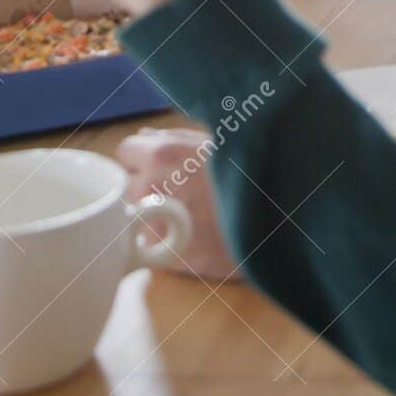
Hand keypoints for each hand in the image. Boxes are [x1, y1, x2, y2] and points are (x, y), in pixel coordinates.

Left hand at [118, 127, 234, 281]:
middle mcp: (149, 187)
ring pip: (135, 215)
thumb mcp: (216, 143)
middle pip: (127, 184)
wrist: (270, 226)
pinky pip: (149, 244)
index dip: (142, 157)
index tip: (157, 165)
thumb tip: (144, 138)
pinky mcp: (161, 257)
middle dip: (144, 185)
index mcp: (161, 154)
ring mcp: (152, 224)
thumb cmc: (249, 176)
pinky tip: (189, 235)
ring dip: (150, 214)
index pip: (125, 151)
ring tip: (185, 214)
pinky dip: (162, 240)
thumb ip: (174, 138)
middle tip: (175, 191)